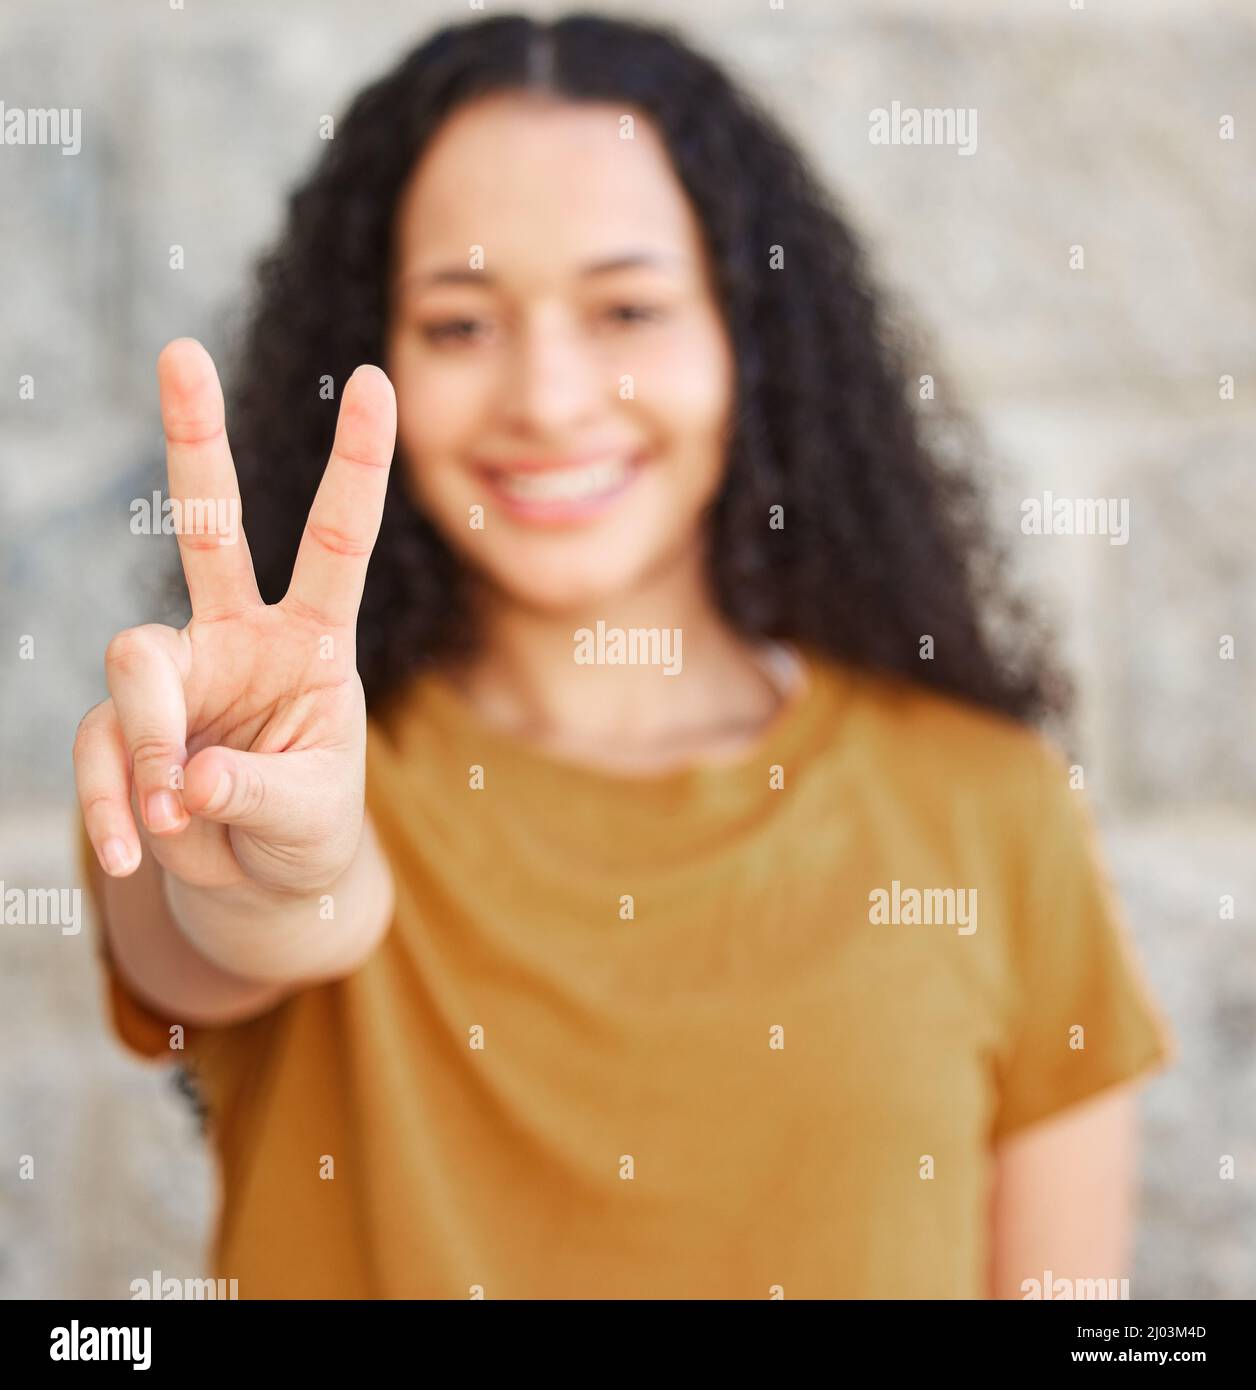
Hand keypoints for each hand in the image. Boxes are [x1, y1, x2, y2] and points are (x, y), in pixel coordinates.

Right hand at [74, 338, 396, 900]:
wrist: (262, 875)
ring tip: (174, 818)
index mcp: (314, 639)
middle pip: (209, 525)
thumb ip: (253, 790)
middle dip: (195, 439)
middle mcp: (240, 635)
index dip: (356, 462)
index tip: (373, 378)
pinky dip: (115, 800)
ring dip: (150, 745)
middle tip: (182, 351)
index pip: (337, 539)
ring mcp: (177, 672)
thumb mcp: (309, 811)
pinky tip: (139, 843)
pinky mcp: (123, 722)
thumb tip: (186, 778)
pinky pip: (103, 746)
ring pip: (138, 663)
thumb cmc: (308, 827)